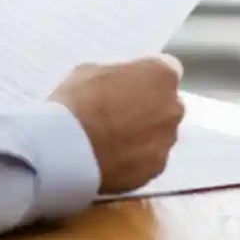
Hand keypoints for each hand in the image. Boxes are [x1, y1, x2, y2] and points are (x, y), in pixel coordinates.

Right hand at [50, 56, 185, 194]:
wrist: (67, 149)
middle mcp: (172, 108)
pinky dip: (136, 159)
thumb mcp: (90, 71)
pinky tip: (112, 159)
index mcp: (161, 76)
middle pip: (166, 105)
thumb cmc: (78, 101)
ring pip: (160, 135)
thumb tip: (117, 86)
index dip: (146, 78)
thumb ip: (116, 77)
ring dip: (143, 135)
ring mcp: (166, 141)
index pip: (165, 71)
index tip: (129, 86)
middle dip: (148, 107)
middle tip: (118, 114)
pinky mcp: (156, 169)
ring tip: (112, 141)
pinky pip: (149, 159)